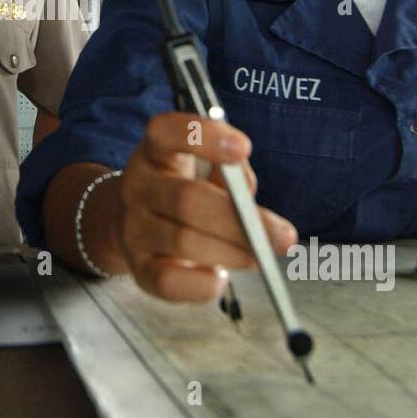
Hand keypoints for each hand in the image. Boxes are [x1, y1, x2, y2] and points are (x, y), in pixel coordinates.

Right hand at [116, 112, 297, 301]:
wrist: (136, 224)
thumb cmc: (187, 190)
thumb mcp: (208, 169)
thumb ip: (232, 174)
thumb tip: (248, 197)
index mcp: (154, 152)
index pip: (166, 133)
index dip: (202, 136)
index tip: (243, 148)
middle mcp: (137, 187)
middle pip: (187, 199)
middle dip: (241, 219)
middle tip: (284, 236)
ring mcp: (133, 229)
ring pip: (183, 241)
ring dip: (232, 252)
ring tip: (260, 256)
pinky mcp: (137, 268)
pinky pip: (166, 281)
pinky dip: (200, 284)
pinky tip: (219, 277)